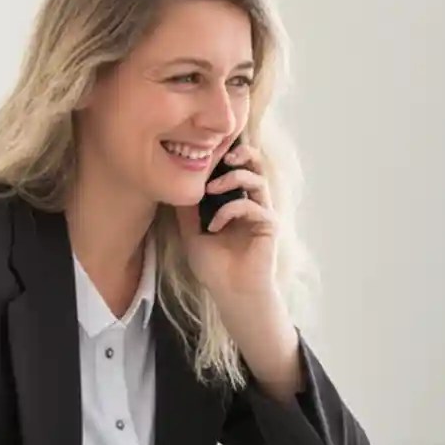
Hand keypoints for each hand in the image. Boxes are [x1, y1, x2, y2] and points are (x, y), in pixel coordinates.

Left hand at [175, 142, 277, 299]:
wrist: (231, 294)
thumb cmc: (214, 269)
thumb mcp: (191, 233)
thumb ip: (188, 210)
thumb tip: (175, 184)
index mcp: (236, 203)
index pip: (236, 170)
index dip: (224, 157)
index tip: (204, 150)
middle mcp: (252, 205)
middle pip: (256, 166)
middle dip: (243, 153)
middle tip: (225, 155)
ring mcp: (262, 214)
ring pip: (257, 180)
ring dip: (233, 179)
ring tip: (211, 189)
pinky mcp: (269, 226)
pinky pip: (251, 207)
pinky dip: (230, 211)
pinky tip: (214, 227)